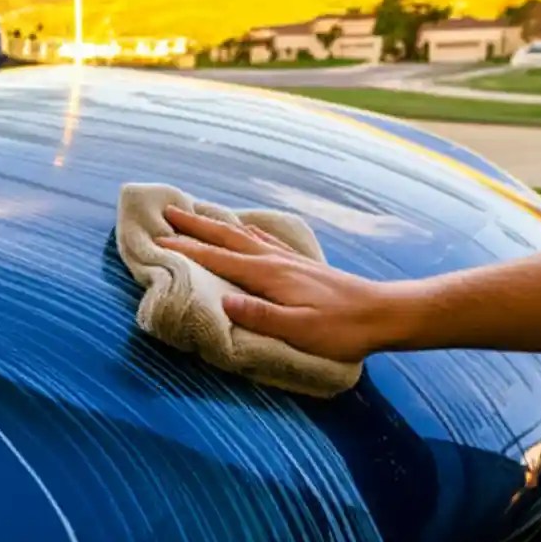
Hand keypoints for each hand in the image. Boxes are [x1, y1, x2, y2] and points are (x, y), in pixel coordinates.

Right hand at [155, 205, 418, 361]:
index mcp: (269, 276)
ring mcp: (289, 260)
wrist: (383, 314)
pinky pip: (262, 240)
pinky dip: (244, 231)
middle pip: (227, 237)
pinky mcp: (300, 265)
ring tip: (196, 214)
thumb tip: (224, 301)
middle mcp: (276, 261)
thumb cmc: (341, 329)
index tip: (158, 240)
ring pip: (244, 235)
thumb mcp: (299, 330)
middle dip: (195, 226)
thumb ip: (260, 316)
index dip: (187, 250)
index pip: (219, 259)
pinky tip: (244, 230)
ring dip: (216, 224)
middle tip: (167, 211)